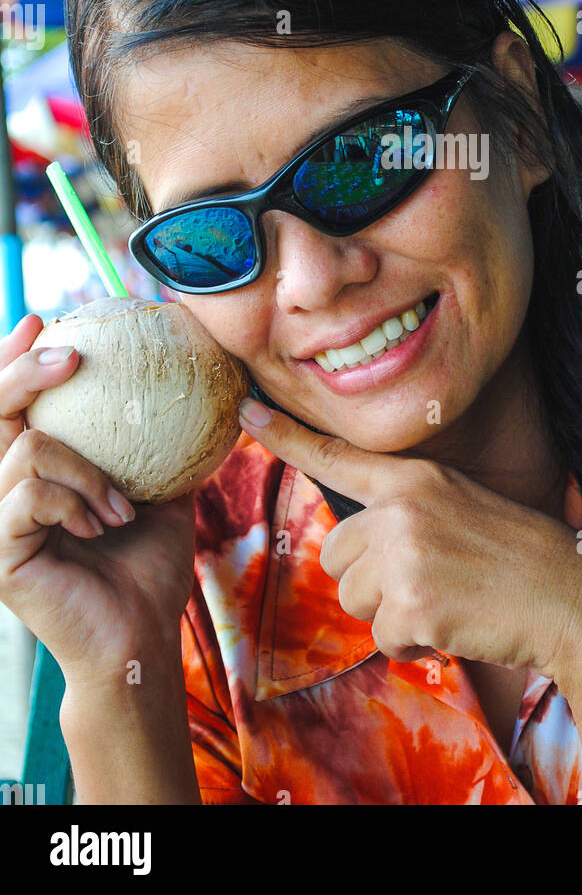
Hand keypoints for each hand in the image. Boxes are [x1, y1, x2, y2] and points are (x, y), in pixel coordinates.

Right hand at [0, 314, 195, 685]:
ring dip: (87, 471)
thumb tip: (193, 379)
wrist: (142, 633)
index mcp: (33, 472)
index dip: (13, 357)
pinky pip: (30, 495)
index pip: (9, 406)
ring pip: (25, 447)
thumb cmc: (147, 563)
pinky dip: (76, 501)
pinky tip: (102, 527)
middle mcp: (3, 490)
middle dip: (20, 370)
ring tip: (120, 507)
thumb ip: (157, 440)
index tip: (41, 318)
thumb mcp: (159, 487)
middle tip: (70, 356)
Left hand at [239, 398, 580, 674]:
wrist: (575, 598)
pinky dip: (416, 643)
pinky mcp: (412, 603)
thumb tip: (357, 550)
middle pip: (335, 554)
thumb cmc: (521, 559)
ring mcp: (405, 554)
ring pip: (354, 600)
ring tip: (448, 600)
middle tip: (428, 582)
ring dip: (393, 614)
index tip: (245, 410)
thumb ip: (406, 515)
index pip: (337, 454)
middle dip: (369, 580)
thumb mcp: (461, 509)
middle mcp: (402, 508)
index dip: (285, 435)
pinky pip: (385, 638)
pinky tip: (456, 625)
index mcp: (416, 478)